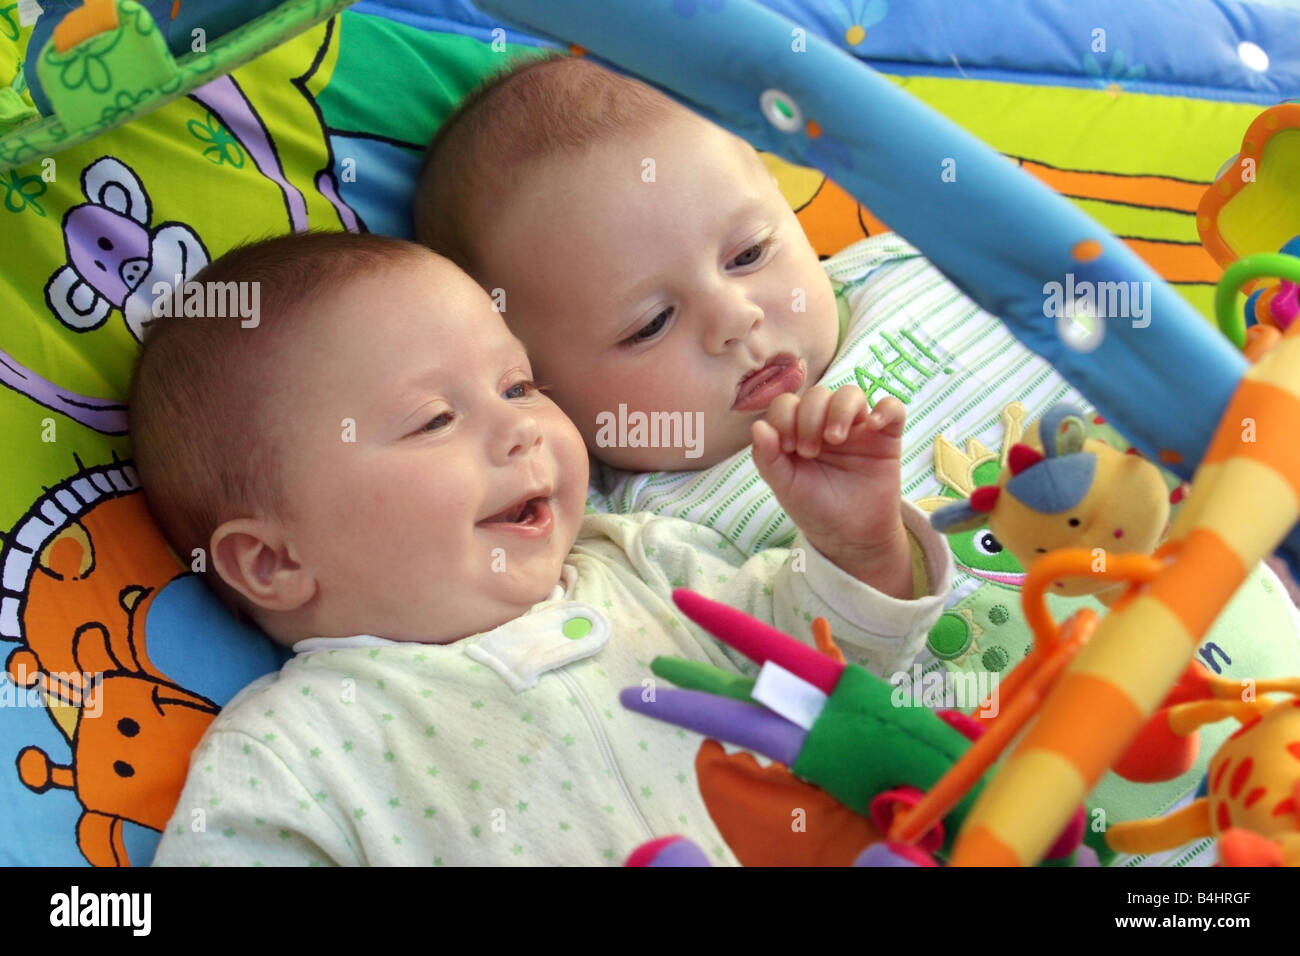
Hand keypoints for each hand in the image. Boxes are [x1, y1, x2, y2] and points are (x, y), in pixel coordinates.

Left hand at [752, 388, 910, 596]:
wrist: (850, 536)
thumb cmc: (814, 507)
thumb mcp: (785, 486)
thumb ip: (768, 457)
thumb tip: (758, 426)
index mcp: (798, 431)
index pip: (787, 403)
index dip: (785, 418)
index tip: (788, 449)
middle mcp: (827, 423)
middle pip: (818, 394)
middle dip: (809, 418)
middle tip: (809, 452)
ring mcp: (857, 428)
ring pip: (851, 394)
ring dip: (840, 410)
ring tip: (835, 439)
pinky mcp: (886, 437)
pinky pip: (892, 408)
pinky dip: (885, 409)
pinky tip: (873, 426)